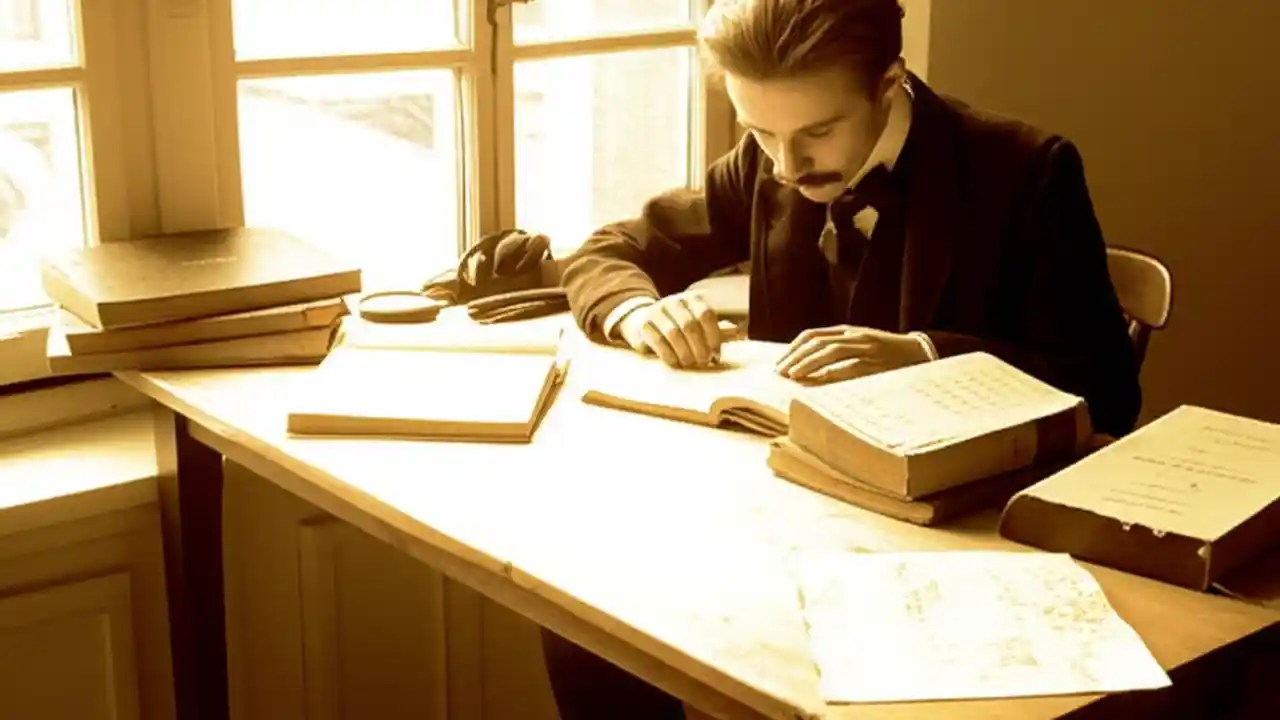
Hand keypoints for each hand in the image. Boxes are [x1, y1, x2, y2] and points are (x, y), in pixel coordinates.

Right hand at [618, 292, 722, 367]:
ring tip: (690, 363)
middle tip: (703, 362)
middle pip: (690, 325)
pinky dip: (669, 356)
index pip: (706, 314)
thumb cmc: (679, 326)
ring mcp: (657, 311)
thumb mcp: (699, 325)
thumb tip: (739, 332)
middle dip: (699, 348)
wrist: (644, 321)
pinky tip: (676, 363)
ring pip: (674, 334)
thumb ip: (717, 330)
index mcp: (692, 298)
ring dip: (685, 353)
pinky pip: (658, 342)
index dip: (713, 336)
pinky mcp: (644, 325)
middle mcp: (675, 301)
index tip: (716, 354)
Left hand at [775, 326, 929, 382]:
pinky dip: (833, 372)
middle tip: (780, 372)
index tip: (779, 364)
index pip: (812, 335)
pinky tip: (820, 380)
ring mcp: (865, 347)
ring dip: (809, 363)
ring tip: (793, 375)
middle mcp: (853, 336)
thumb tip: (807, 370)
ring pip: (830, 351)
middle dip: (795, 357)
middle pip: (816, 341)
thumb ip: (835, 355)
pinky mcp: (876, 360)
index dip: (793, 348)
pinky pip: (850, 365)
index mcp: (846, 331)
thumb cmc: (885, 355)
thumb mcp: (857, 349)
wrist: (919, 352)